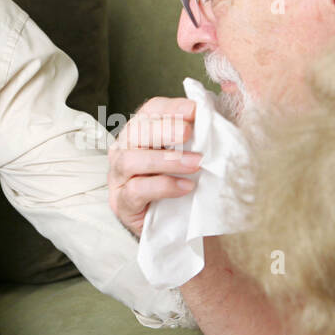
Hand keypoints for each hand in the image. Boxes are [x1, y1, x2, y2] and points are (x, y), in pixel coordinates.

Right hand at [107, 97, 201, 236]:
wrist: (173, 226)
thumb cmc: (180, 183)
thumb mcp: (190, 154)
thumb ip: (198, 135)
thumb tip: (215, 113)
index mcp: (140, 132)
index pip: (150, 110)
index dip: (171, 108)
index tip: (194, 110)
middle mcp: (123, 150)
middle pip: (136, 131)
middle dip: (164, 129)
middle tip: (189, 133)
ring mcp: (118, 177)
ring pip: (131, 160)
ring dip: (166, 160)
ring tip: (195, 164)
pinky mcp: (121, 203)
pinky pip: (136, 191)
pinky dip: (162, 186)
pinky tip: (185, 187)